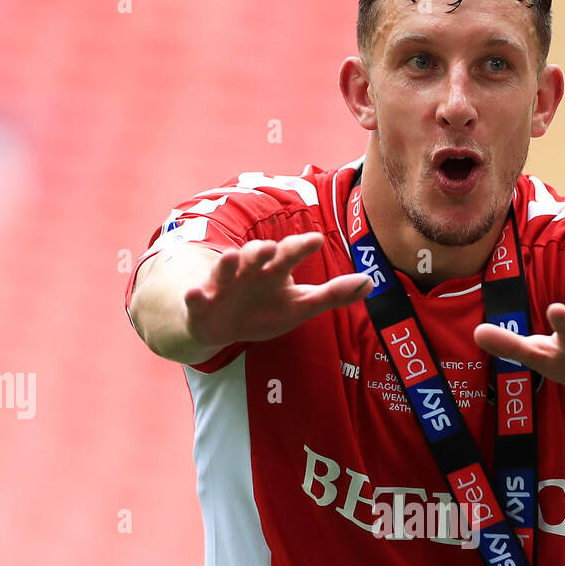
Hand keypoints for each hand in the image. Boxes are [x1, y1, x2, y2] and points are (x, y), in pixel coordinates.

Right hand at [183, 232, 371, 347]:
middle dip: (263, 251)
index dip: (300, 247)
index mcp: (274, 270)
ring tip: (232, 256)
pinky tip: (194, 294)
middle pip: (257, 256)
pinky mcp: (201, 303)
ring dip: (229, 263)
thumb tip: (370, 283)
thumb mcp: (301, 305)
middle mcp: (249, 271)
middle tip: (271, 247)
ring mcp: (223, 286)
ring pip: (225, 270)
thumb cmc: (265, 309)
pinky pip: (196, 298)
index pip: (290, 254)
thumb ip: (333, 295)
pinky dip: (194, 296)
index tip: (315, 240)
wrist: (220, 325)